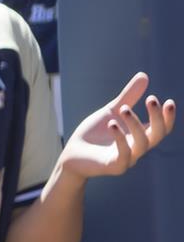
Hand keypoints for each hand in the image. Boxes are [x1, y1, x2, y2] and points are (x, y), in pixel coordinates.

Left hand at [58, 71, 174, 180]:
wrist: (72, 154)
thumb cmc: (94, 133)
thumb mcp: (112, 111)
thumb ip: (129, 97)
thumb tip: (144, 75)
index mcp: (140, 135)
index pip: (162, 128)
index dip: (168, 117)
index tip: (168, 101)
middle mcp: (138, 148)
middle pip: (157, 135)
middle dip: (158, 118)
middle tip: (152, 99)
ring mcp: (128, 159)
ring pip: (142, 144)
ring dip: (135, 124)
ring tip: (124, 108)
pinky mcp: (114, 167)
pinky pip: (124, 155)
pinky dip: (120, 139)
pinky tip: (112, 123)